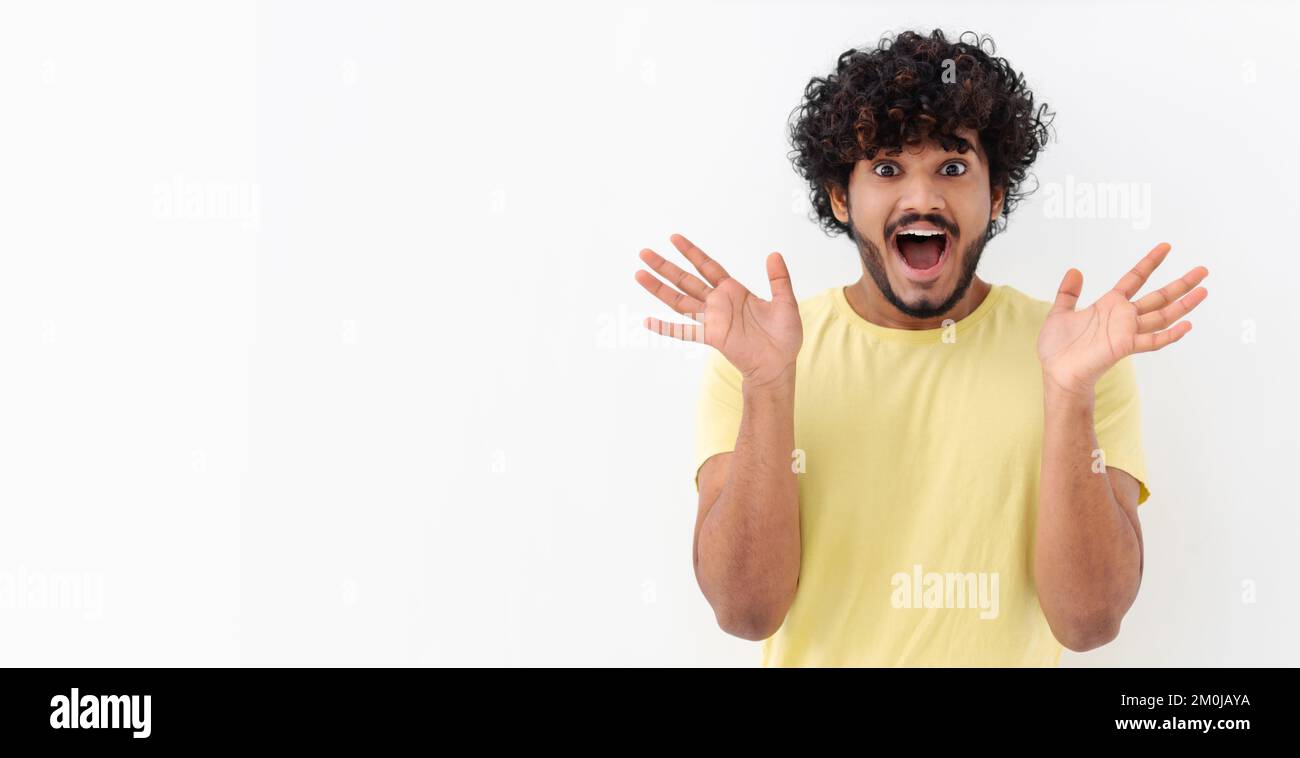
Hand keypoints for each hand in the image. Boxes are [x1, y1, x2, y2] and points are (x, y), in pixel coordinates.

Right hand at [635, 233, 802, 387]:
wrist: (779, 364)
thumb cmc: (784, 336)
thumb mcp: (785, 302)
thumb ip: (778, 279)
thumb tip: (774, 254)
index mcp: (733, 291)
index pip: (707, 266)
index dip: (691, 252)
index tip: (674, 238)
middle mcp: (718, 303)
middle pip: (685, 280)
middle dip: (665, 266)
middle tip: (644, 252)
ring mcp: (712, 320)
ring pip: (680, 300)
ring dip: (659, 289)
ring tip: (639, 275)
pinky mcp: (712, 337)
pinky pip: (685, 332)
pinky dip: (666, 328)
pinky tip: (648, 322)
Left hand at [1037, 242, 1207, 396]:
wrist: (1055, 372)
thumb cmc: (1057, 348)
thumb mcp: (1059, 313)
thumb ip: (1068, 293)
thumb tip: (1075, 270)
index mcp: (1109, 305)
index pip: (1135, 279)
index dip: (1150, 263)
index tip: (1166, 247)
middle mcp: (1122, 317)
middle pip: (1158, 297)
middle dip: (1181, 284)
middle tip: (1203, 270)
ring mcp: (1126, 332)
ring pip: (1162, 316)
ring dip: (1183, 305)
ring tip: (1204, 291)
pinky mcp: (1124, 347)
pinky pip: (1152, 341)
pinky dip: (1170, 335)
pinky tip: (1187, 326)